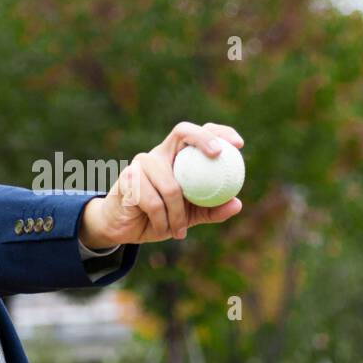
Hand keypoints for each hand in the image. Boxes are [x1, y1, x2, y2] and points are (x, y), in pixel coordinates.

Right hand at [79, 121, 243, 246]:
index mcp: (176, 157)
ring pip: (171, 185)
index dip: (218, 132)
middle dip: (203, 138)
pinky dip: (161, 220)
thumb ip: (212, 210)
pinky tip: (161, 229)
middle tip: (217, 154)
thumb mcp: (190, 216)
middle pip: (183, 130)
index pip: (198, 134)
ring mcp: (141, 162)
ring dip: (178, 214)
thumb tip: (237, 204)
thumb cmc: (159, 217)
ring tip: (179, 231)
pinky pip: (153, 202)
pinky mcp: (127, 177)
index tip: (238, 145)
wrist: (124, 229)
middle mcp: (159, 153)